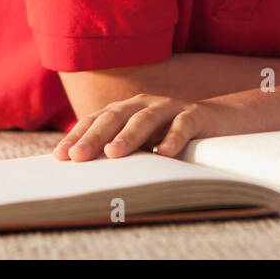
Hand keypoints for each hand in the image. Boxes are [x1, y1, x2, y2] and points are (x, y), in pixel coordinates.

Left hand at [53, 95, 228, 161]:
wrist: (219, 121)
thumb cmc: (171, 136)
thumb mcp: (142, 144)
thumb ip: (118, 150)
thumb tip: (82, 173)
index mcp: (127, 110)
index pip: (96, 121)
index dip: (77, 136)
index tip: (60, 156)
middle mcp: (144, 104)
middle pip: (115, 116)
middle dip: (94, 136)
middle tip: (78, 157)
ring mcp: (170, 107)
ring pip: (146, 118)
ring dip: (128, 135)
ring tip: (113, 153)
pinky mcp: (196, 115)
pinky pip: (183, 124)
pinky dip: (174, 137)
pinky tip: (165, 153)